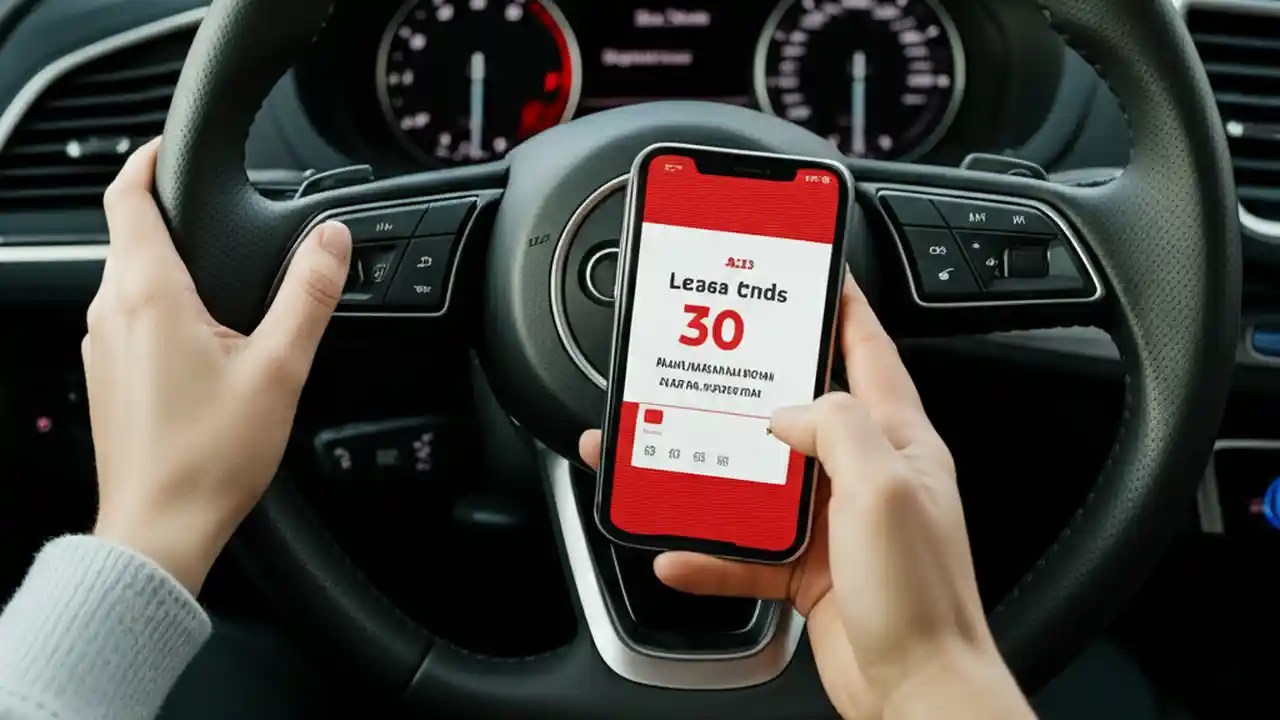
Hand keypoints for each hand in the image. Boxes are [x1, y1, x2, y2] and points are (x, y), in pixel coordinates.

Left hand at [84, 138, 350, 593]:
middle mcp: (111, 312)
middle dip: (172, 217)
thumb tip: (334, 240)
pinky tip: (207, 339)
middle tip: (220, 214)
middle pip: (130, 235)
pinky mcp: (107, 375)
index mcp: (148, 295)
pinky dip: (162, 307)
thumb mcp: (280, 368)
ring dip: (170, 266)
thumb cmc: (210, 458)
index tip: (168, 147)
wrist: (160, 530)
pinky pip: (130, 318)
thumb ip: (309, 295)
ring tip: (224, 279)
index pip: (128, 197)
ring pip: (130, 279)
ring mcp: (102, 346)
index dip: (146, 161)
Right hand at [580, 273, 1031, 718]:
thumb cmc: (921, 598)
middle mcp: (867, 474)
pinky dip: (711, 550)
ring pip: (763, 480)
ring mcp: (837, 522)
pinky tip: (679, 551)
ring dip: (715, 472)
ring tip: (668, 456)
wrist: (917, 691)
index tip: (808, 270)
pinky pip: (748, 547)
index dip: (839, 304)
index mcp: (898, 441)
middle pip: (800, 411)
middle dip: (753, 388)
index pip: (869, 350)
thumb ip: (836, 428)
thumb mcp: (883, 488)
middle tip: (711, 363)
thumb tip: (786, 412)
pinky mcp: (810, 568)